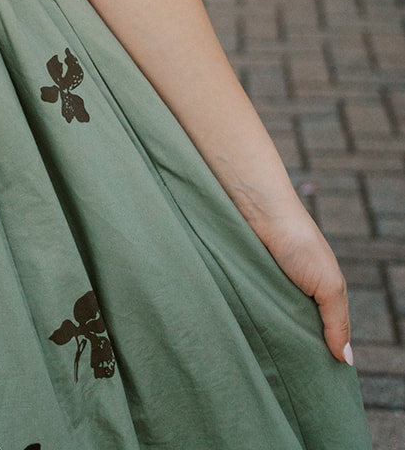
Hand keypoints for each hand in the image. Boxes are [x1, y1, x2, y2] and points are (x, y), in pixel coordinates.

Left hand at [254, 206, 352, 364]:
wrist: (257, 209)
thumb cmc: (298, 241)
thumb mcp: (329, 284)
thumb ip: (338, 321)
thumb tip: (347, 360)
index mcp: (318, 295)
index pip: (323, 335)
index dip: (323, 355)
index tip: (318, 382)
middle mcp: (292, 294)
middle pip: (296, 334)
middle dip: (295, 351)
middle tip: (291, 379)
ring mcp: (267, 289)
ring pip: (271, 326)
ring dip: (271, 338)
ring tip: (268, 362)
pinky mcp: (244, 284)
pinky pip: (249, 311)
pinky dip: (250, 322)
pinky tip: (248, 338)